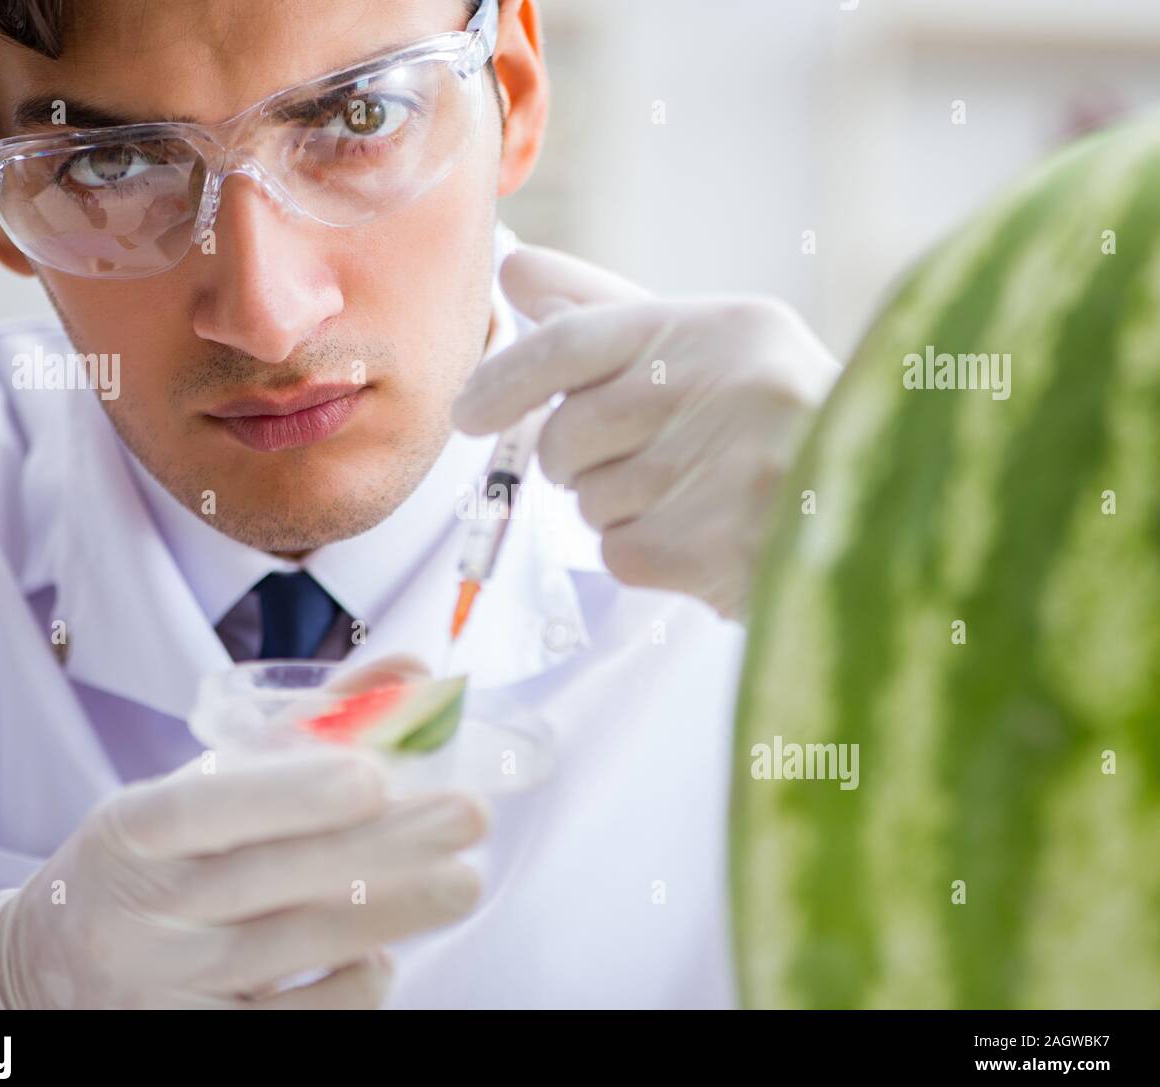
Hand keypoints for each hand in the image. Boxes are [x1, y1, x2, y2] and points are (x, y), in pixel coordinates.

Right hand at [0, 750, 486, 1007]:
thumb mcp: (194, 784)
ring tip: (462, 883)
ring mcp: (162, 988)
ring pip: (290, 953)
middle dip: (381, 847)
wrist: (45, 967)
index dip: (290, 793)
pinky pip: (285, 1027)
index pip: (207, 807)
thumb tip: (410, 670)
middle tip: (468, 816)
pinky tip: (387, 956)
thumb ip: (304, 726)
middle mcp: (141, 911)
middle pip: (270, 879)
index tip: (376, 774)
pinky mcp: (186, 1039)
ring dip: (390, 916)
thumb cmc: (149, 858)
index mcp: (132, 830)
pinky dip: (348, 989)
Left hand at [453, 244, 839, 618]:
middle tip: (634, 457)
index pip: (574, 342)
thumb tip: (514, 274)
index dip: (506, 378)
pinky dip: (642, 550)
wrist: (880, 515)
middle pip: (569, 433)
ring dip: (617, 504)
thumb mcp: (713, 348)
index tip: (467, 412)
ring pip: (588, 497)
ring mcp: (723, 473)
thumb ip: (610, 311)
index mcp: (725, 327)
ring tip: (693, 494)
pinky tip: (700, 536)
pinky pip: (616, 550)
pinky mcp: (710, 549)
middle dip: (577, 457)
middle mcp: (726, 390)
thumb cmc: (778, 423)